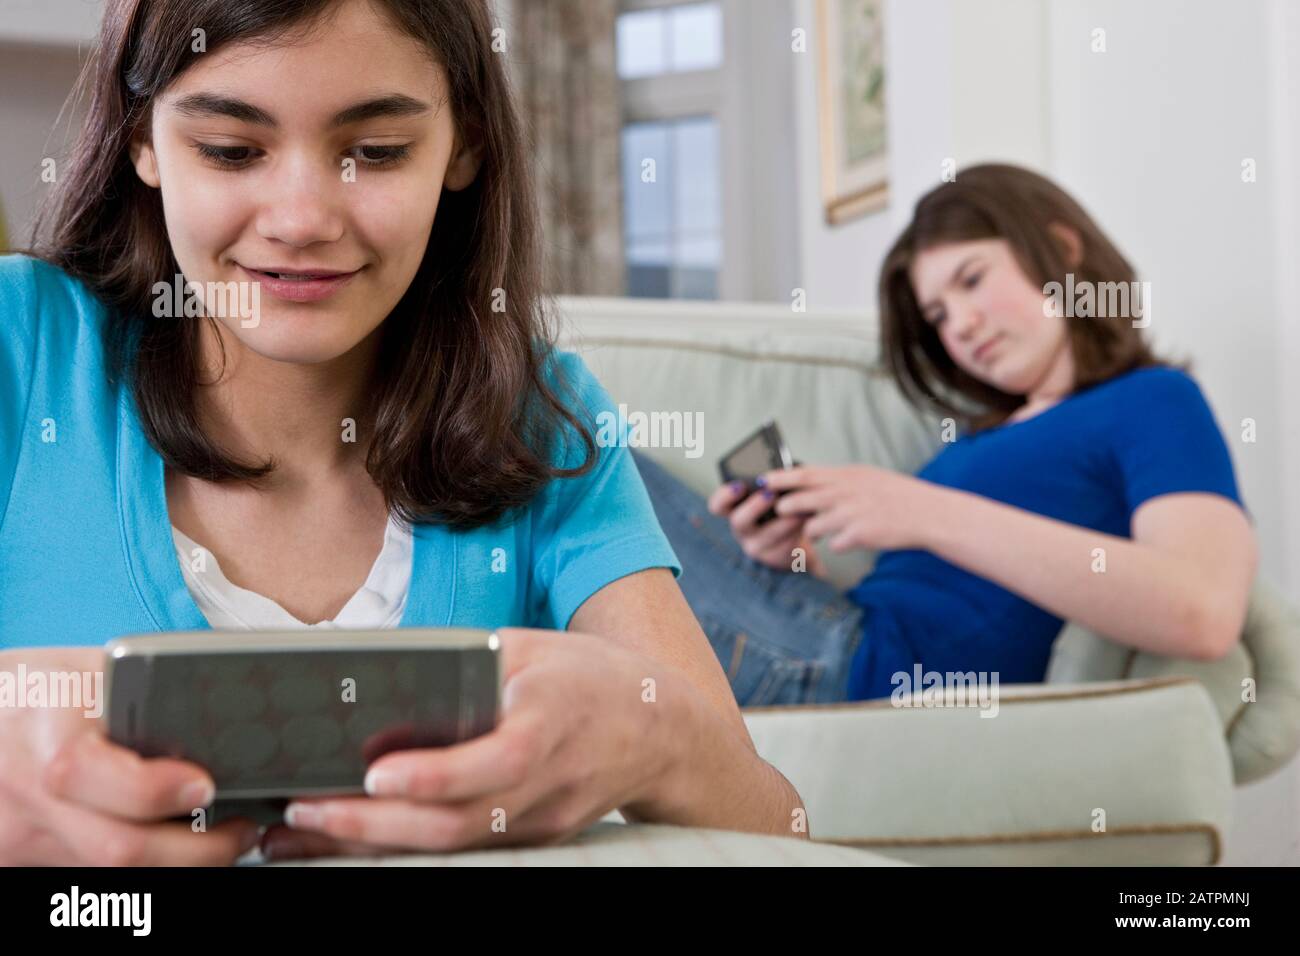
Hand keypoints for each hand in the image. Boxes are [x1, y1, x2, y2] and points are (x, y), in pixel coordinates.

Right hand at [0, 647, 260, 865]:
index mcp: (55, 745)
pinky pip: (89, 874)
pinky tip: (163, 846)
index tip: (208, 786)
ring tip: (213, 841)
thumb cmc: (23, 692)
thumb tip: (215, 708)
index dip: (168, 793)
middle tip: (240, 832)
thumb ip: (141, 695)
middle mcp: (36, 802)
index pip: (117, 786)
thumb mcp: (81, 673)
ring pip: (112, 875)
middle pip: (122, 851)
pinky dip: (136, 867)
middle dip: (200, 851)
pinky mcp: (23, 863)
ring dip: (174, 864)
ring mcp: (25, 842)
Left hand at [261, 628, 678, 859]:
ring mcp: (540, 822)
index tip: (374, 772)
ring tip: (296, 834)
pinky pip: (458, 851)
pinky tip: (345, 839)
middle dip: (374, 824)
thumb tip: (384, 670)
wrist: (659, 730)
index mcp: (552, 722)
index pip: (497, 760)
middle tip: (302, 810)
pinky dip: (399, 848)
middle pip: (459, 822)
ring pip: (450, 848)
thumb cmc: (587, 678)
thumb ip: (469, 661)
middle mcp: (548, 784)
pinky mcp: (529, 840)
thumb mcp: (533, 647)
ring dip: (371, 845)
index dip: (436, 774)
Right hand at [707, 480, 826, 575]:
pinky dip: (799, 530)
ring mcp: (756, 546)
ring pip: (767, 535)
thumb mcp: (770, 496)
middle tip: (770, 494)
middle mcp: (741, 529)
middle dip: (754, 506)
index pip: (717, 505)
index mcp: (735, 509)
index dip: (724, 495)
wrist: (793, 540)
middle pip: (738, 521)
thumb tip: (783, 471)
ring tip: (800, 509)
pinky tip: (809, 518)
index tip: (739, 485)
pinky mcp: (776, 556)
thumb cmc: (778, 509)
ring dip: (784, 520)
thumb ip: (770, 485)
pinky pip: (786, 544)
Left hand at [764, 464, 938, 552]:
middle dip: (786, 508)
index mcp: (847, 475)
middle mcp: (845, 492)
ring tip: (825, 530)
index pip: (804, 474)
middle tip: (782, 511)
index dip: (780, 478)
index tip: (762, 481)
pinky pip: (834, 544)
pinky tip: (851, 539)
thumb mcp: (867, 477)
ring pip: (812, 527)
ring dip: (814, 530)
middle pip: (800, 500)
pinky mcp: (859, 535)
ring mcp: (851, 514)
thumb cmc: (897, 495)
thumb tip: (811, 483)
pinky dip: (838, 544)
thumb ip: (839, 481)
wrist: (927, 514)